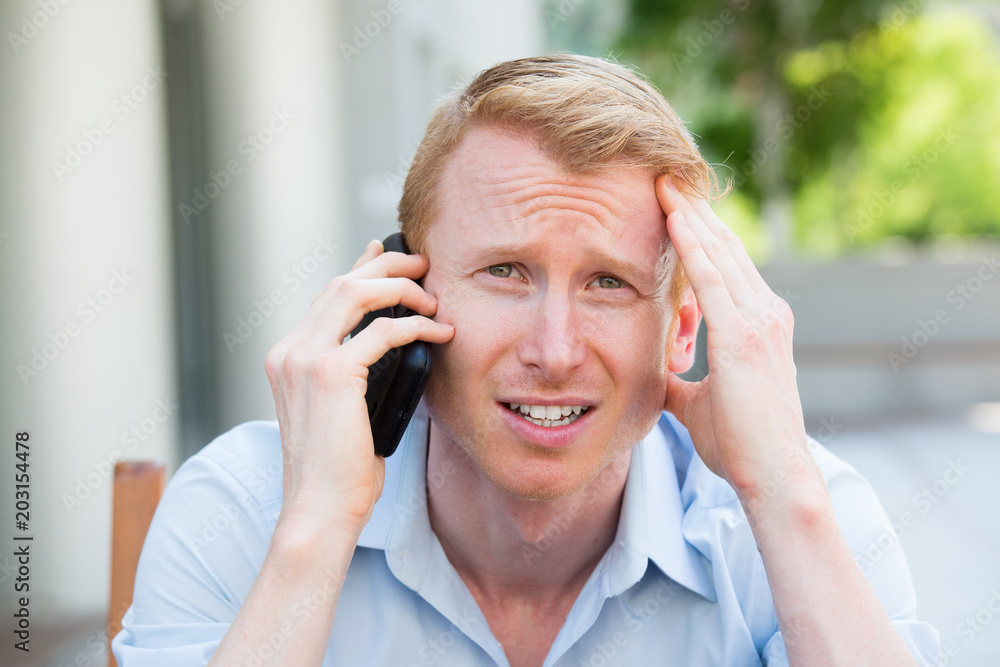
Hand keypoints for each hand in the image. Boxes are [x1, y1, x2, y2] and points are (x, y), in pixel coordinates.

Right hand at [264, 239, 454, 537]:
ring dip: (401, 289)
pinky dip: (415, 326)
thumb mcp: (342, 410)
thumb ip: (353, 372)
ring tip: (434, 298)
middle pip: (340, 283)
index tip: (385, 251)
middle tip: (424, 266)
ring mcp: (305, 359)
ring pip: (355, 293)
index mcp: (287, 357)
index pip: (325, 296)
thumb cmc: (338, 469)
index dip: (359, 267)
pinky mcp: (331, 374)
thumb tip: (391, 342)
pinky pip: (381, 332)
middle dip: (386, 267)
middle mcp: (289, 351)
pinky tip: (438, 332)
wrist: (319, 508)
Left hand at [656, 176, 813, 501]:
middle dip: (695, 211)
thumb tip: (656, 375)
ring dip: (690, 215)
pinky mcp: (744, 335)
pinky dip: (692, 244)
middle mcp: (766, 312)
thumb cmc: (739, 445)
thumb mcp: (700, 402)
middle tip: (666, 177)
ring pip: (720, 252)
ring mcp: (759, 320)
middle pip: (725, 247)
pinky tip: (673, 217)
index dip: (702, 232)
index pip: (727, 265)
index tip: (675, 204)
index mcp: (760, 323)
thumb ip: (680, 380)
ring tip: (664, 182)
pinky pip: (712, 278)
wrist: (771, 475)